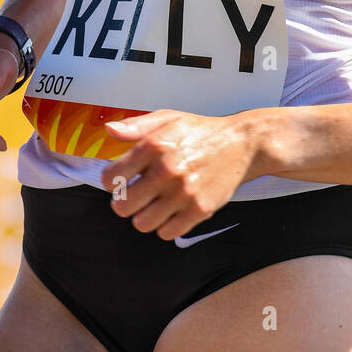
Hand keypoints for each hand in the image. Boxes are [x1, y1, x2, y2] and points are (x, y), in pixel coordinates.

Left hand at [99, 109, 259, 238]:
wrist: (241, 144)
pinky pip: (168, 233)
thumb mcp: (167, 119)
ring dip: (145, 215)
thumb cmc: (201, 132)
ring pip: (143, 223)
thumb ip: (135, 126)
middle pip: (123, 206)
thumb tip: (110, 130)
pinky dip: (166, 225)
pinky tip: (172, 210)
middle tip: (135, 194)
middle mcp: (167, 170)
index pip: (111, 178)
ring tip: (154, 202)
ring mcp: (184, 192)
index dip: (112, 181)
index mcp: (154, 146)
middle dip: (125, 202)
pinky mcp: (200, 209)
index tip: (120, 180)